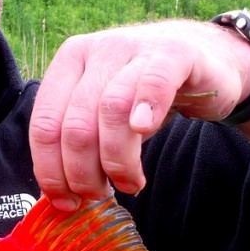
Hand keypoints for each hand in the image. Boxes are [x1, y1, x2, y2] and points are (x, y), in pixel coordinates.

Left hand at [28, 20, 249, 208]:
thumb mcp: (104, 116)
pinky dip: (147, 110)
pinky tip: (145, 132)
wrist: (206, 58)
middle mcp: (96, 50)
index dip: (51, 172)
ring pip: (111, 110)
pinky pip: (154, 83)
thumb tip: (59, 197)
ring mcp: (134, 47)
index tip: (66, 203)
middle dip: (84, 174)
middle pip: (75, 125)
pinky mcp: (175, 53)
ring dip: (117, 159)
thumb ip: (80, 144)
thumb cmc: (145, 94)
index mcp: (69, 63)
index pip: (44, 125)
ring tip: (130, 182)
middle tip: (102, 194)